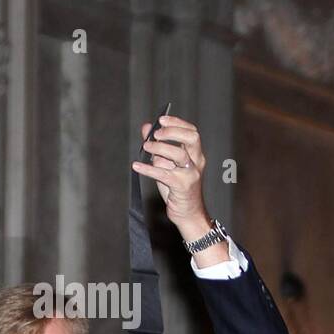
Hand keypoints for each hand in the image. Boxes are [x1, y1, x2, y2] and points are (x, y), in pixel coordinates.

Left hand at [131, 114, 213, 240]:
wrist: (188, 213)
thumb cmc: (178, 188)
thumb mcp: (167, 164)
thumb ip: (158, 145)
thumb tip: (146, 127)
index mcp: (195, 155)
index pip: (191, 132)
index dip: (177, 123)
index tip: (161, 120)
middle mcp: (197, 162)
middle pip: (192, 138)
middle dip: (172, 132)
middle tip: (156, 134)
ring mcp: (191, 174)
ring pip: (179, 154)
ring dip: (159, 148)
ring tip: (146, 147)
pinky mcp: (183, 186)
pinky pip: (164, 174)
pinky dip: (148, 169)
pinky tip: (137, 166)